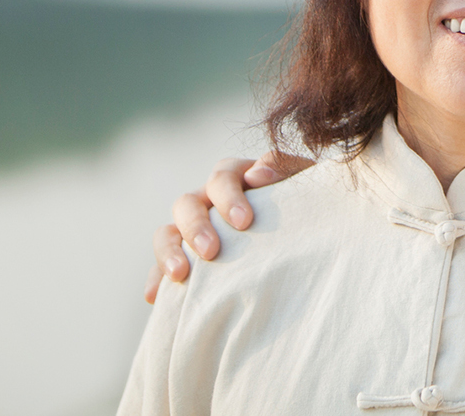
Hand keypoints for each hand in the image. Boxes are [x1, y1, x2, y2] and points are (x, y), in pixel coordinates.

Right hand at [142, 152, 310, 303]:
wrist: (308, 239)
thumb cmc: (308, 207)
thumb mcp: (304, 184)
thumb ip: (286, 169)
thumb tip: (257, 174)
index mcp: (238, 177)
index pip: (223, 175)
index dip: (229, 196)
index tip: (245, 223)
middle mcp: (208, 198)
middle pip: (188, 202)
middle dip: (197, 226)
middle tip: (212, 251)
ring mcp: (192, 227)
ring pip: (167, 231)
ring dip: (169, 250)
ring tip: (181, 274)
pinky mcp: (184, 257)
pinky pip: (160, 265)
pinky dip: (156, 277)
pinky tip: (157, 296)